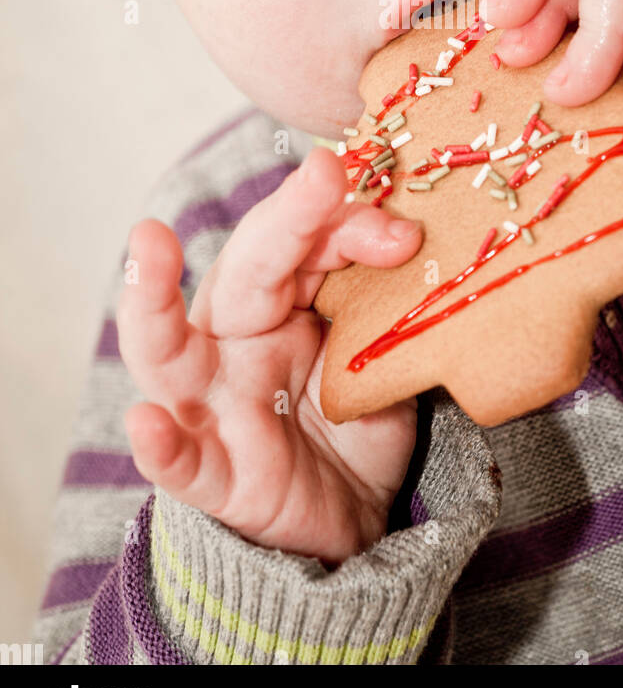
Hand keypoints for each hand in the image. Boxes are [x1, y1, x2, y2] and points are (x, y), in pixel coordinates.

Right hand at [118, 145, 422, 563]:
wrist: (352, 516)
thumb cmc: (355, 418)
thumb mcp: (379, 350)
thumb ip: (381, 300)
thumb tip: (408, 236)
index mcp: (275, 302)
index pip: (298, 243)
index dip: (342, 222)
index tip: (401, 228)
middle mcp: (233, 340)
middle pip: (244, 272)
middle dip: (284, 219)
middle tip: (326, 172)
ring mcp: (213, 405)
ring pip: (166, 350)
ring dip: (151, 299)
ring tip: (148, 243)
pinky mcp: (216, 477)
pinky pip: (180, 462)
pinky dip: (161, 446)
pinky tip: (148, 426)